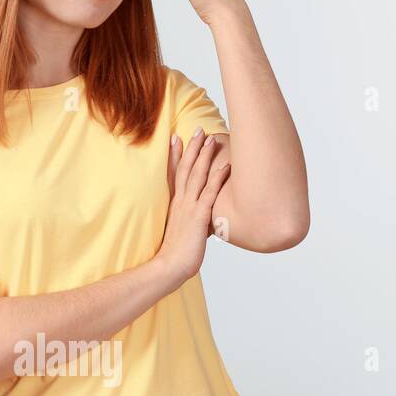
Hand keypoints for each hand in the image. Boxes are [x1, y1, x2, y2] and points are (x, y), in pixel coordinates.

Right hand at [154, 128, 231, 285]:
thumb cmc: (174, 254)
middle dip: (192, 148)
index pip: (174, 174)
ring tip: (211, 138)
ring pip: (197, 176)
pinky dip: (218, 178)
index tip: (177, 139)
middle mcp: (180, 202)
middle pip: (186, 169)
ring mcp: (189, 207)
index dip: (176, 156)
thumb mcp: (179, 232)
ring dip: (204, 156)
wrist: (169, 266)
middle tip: (198, 129)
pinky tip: (226, 166)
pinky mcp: (199, 215)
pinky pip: (211, 192)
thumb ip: (186, 222)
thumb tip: (193, 221)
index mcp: (175, 204)